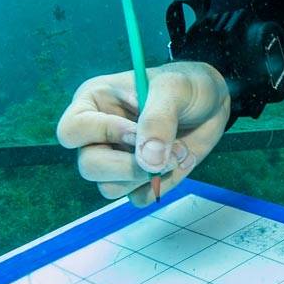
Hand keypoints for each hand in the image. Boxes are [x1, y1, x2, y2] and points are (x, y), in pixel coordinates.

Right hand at [56, 61, 231, 200]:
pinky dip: (162, 185)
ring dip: (149, 176)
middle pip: (89, 166)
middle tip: (167, 153)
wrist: (212, 105)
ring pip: (110, 188)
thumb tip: (147, 162)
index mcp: (93, 102)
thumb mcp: (174, 89)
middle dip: (129, 165)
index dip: (104, 134)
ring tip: (180, 151)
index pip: (71, 130)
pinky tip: (179, 162)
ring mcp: (114, 159)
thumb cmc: (186, 86)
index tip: (137, 130)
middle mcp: (97, 134)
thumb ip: (157, 120)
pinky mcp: (135, 179)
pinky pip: (138, 198)